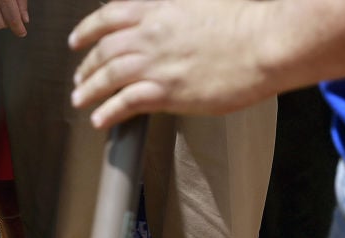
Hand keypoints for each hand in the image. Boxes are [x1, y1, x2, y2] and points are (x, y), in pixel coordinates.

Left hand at [69, 0, 272, 125]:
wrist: (267, 43)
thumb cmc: (245, 22)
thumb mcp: (201, 1)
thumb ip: (174, 8)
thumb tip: (163, 14)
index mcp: (158, 8)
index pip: (109, 16)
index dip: (87, 30)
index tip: (78, 40)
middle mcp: (150, 34)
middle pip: (104, 50)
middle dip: (86, 66)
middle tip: (80, 77)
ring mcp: (156, 64)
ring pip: (108, 77)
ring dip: (89, 90)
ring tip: (81, 99)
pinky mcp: (166, 91)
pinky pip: (125, 103)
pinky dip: (108, 112)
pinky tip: (101, 120)